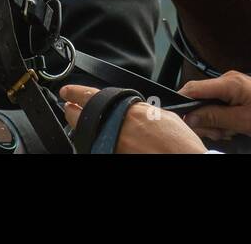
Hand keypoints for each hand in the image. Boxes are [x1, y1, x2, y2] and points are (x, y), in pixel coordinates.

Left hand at [60, 84, 205, 152]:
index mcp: (127, 111)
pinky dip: (97, 142)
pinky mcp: (114, 157)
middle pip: (81, 118)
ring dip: (84, 128)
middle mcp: (116, 129)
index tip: (66, 91)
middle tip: (69, 108)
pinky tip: (100, 139)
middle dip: (73, 112)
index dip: (76, 92)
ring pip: (88, 136)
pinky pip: (99, 148)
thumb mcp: (161, 115)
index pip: (92, 97)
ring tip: (80, 122)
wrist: (183, 159)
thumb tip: (135, 112)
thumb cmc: (178, 143)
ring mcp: (114, 146)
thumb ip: (142, 111)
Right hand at [177, 71, 250, 143]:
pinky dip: (224, 118)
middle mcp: (229, 80)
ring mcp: (234, 86)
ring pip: (210, 104)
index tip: (183, 122)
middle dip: (204, 118)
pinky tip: (234, 127)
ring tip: (230, 131)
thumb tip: (191, 117)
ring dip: (215, 121)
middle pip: (200, 98)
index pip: (193, 88)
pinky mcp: (239, 93)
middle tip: (217, 133)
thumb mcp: (242, 122)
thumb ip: (214, 117)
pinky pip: (221, 105)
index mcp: (228, 82)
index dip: (183, 104)